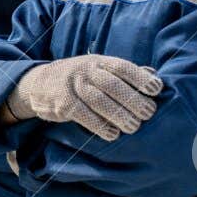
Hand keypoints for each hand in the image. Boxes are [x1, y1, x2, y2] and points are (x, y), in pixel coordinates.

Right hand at [7, 55, 161, 141]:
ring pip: (98, 101)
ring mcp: (72, 87)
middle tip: (149, 113)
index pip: (121, 66)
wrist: (39, 84)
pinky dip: (100, 126)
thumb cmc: (78, 78)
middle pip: (112, 84)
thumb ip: (124, 73)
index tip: (157, 89)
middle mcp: (85, 71)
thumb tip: (153, 74)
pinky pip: (83, 116)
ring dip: (119, 115)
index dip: (140, 78)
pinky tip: (113, 134)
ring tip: (134, 127)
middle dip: (132, 99)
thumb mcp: (98, 68)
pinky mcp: (62, 104)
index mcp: (98, 61)